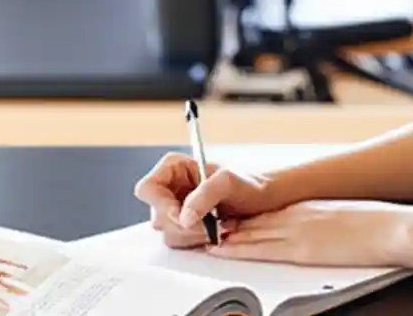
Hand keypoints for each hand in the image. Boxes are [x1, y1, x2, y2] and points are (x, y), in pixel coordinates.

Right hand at [133, 152, 275, 248]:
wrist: (264, 201)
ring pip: (168, 233)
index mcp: (173, 168)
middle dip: (184, 224)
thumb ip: (204, 196)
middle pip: (157, 215)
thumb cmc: (248, 184)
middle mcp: (170, 188)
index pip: (148, 188)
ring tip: (219, 225)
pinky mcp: (184, 229)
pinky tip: (216, 233)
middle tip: (211, 222)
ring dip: (194, 235)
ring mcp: (175, 210)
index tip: (182, 216)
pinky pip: (179, 243)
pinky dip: (197, 242)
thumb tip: (184, 218)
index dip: (160, 204)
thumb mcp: (228, 182)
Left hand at [207, 200, 411, 267]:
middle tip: (201, 227)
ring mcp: (295, 232)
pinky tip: (221, 249)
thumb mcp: (340, 216)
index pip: (264, 213)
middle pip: (251, 222)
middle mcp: (294, 216)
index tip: (223, 220)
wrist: (388, 227)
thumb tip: (315, 231)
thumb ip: (320, 222)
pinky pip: (260, 250)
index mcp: (304, 208)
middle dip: (225, 226)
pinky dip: (237, 249)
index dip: (240, 218)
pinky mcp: (300, 249)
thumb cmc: (373, 224)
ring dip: (223, 237)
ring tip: (200, 237)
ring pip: (249, 234)